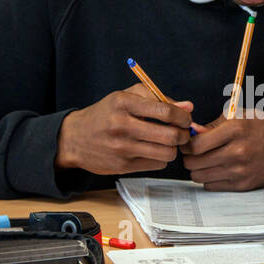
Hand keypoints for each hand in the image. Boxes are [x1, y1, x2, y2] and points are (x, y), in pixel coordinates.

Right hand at [57, 83, 195, 173]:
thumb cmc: (105, 114)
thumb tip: (188, 107)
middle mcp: (122, 125)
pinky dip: (160, 158)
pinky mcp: (122, 166)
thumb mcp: (126, 97)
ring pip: (167, 153)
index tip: (185, 118)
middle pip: (170, 135)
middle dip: (183, 135)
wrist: (74, 138)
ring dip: (173, 148)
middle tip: (182, 132)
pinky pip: (157, 164)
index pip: (165, 111)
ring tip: (167, 142)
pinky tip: (152, 151)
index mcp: (123, 103)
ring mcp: (122, 148)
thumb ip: (158, 98)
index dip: (183, 116)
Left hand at [181, 116, 263, 189]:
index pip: (195, 145)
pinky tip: (216, 170)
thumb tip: (193, 132)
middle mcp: (236, 152)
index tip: (187, 142)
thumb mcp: (242, 115)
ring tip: (204, 161)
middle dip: (189, 157)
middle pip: (194, 163)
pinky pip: (212, 186)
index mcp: (235, 130)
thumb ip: (214, 124)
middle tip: (193, 153)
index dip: (186, 144)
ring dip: (197, 169)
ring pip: (200, 177)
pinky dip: (209, 179)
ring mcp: (240, 171)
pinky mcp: (243, 185)